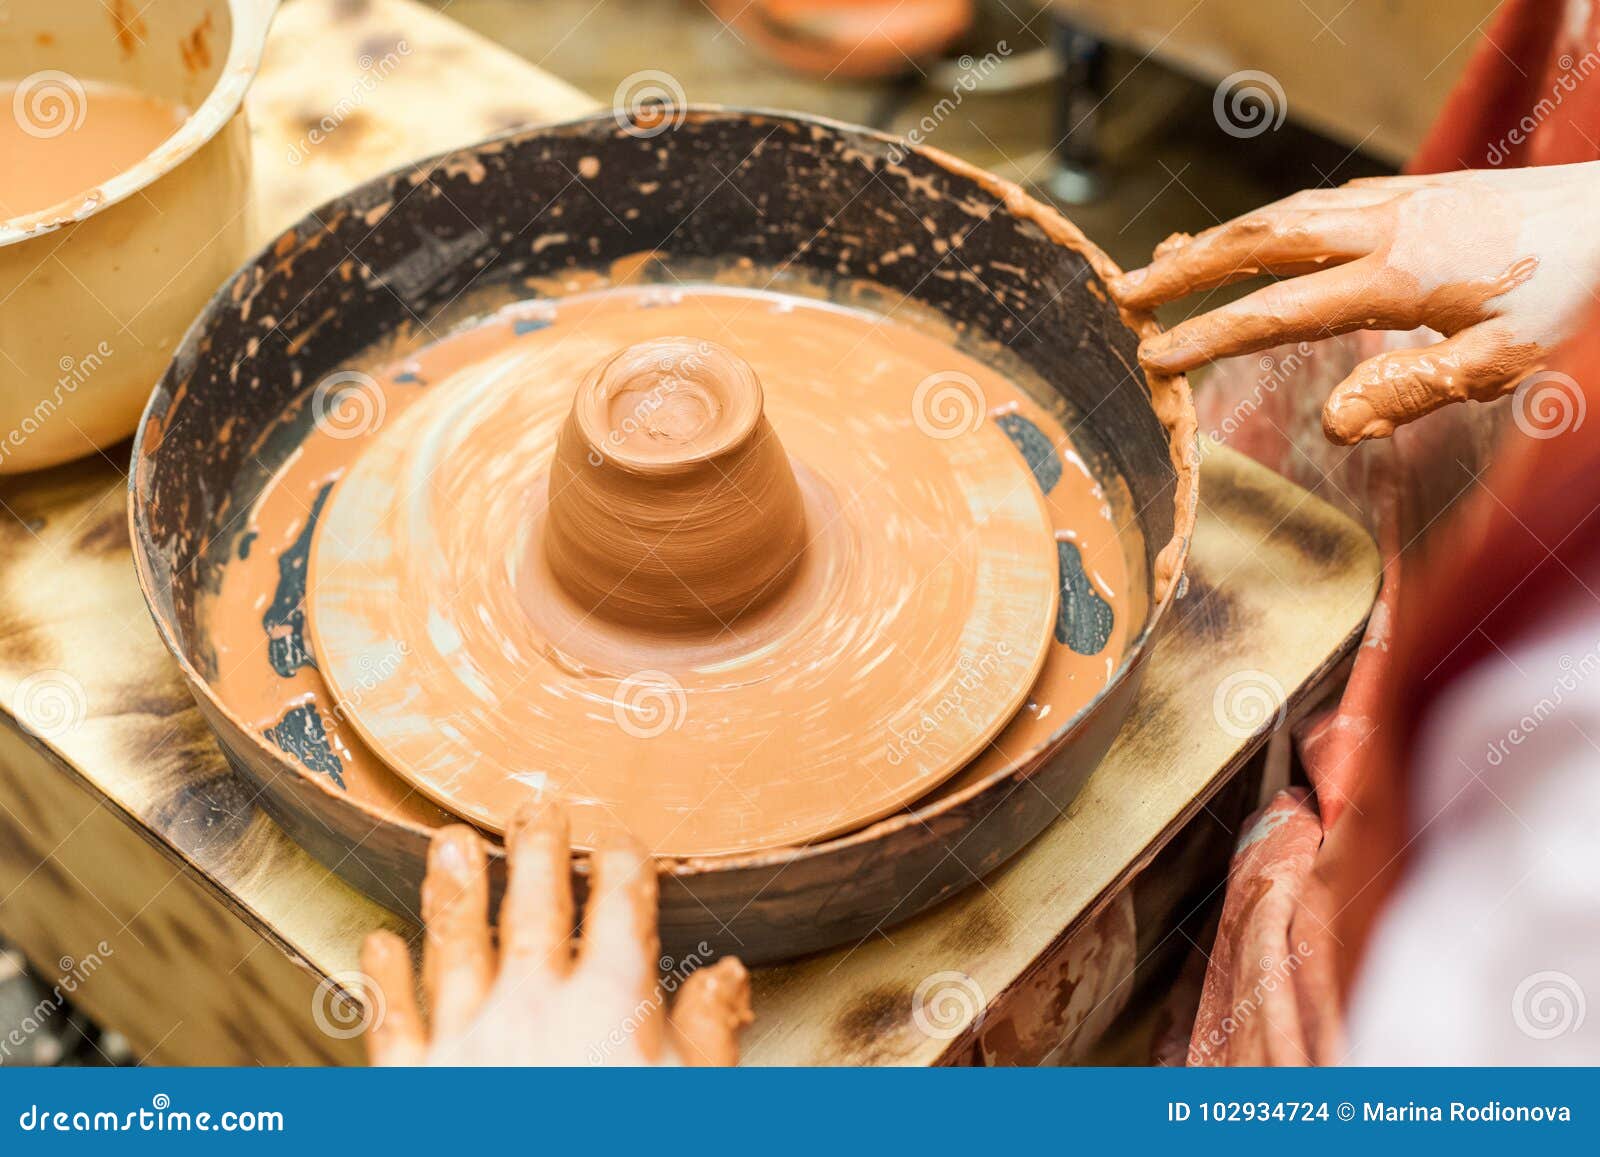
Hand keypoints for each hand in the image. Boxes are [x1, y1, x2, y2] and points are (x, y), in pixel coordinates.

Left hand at [360, 804, 751, 1065]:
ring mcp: (467, 1044)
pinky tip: (377, 944)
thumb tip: (725, 979)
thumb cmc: (630, 1151)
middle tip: (535, 805)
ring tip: (447, 843)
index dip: (625, 866)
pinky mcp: (412, 1084)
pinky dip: (385, 981)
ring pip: (458, 946)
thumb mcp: (694, 1104)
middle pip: (538, 909)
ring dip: (455, 891)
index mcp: (612, 1007)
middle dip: (538, 851)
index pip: (623, 912)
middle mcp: (535, 1008)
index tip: (623, 839)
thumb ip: (708, 1040)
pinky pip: (393, 1022)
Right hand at [1109, 163, 1599, 443]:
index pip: (1278, 313)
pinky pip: (1308, 204)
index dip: (1210, 337)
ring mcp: (1387, 201)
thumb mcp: (1501, 359)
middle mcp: (1379, 228)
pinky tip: (1241, 240)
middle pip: (1258, 245)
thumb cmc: (1564, 290)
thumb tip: (1336, 425)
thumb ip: (1415, 389)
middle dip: (1184, 272)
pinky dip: (1258, 223)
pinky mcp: (1400, 191)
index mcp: (1396, 277)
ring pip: (1278, 216)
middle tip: (1123, 295)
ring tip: (1162, 265)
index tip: (1155, 359)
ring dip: (1213, 241)